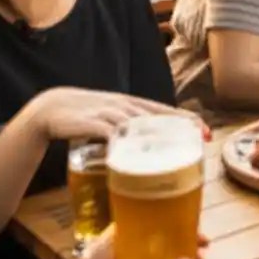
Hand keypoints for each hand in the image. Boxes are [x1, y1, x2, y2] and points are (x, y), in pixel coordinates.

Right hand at [24, 87, 194, 142]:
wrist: (51, 109)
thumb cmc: (87, 116)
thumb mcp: (113, 118)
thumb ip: (132, 129)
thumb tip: (154, 148)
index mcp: (132, 105)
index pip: (165, 112)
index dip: (187, 121)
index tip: (207, 132)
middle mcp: (124, 106)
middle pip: (158, 117)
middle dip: (180, 129)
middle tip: (200, 139)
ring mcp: (108, 113)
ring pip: (138, 123)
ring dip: (158, 136)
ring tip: (177, 151)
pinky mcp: (92, 123)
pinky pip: (111, 133)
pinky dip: (123, 141)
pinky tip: (135, 154)